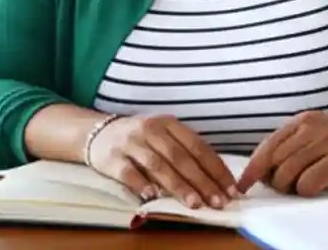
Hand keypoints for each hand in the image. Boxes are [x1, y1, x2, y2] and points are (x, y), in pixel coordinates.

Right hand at [87, 114, 239, 209]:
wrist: (98, 132)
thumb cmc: (140, 138)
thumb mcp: (164, 135)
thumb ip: (185, 151)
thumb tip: (215, 179)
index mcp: (169, 123)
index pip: (197, 146)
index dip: (215, 168)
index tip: (230, 188)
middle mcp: (151, 130)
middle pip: (180, 157)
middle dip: (201, 181)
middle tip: (217, 200)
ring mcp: (131, 143)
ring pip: (158, 165)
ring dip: (178, 185)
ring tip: (194, 203)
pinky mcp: (112, 158)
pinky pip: (128, 173)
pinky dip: (142, 184)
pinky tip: (154, 197)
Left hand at [236, 111, 327, 197]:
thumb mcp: (311, 141)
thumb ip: (286, 150)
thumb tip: (257, 173)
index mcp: (302, 120)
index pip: (268, 144)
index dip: (253, 167)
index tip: (242, 185)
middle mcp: (313, 125)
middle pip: (275, 161)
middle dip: (276, 181)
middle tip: (291, 186)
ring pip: (288, 173)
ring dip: (292, 187)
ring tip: (307, 185)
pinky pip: (308, 183)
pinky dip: (308, 191)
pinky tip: (320, 186)